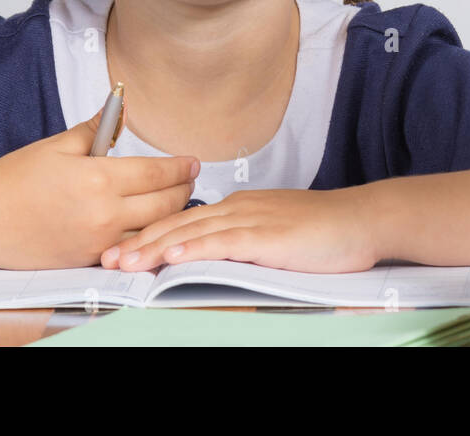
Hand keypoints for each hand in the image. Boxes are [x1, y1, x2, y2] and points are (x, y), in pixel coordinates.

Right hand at [0, 110, 199, 269]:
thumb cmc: (14, 180)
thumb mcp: (57, 145)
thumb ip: (95, 130)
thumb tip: (119, 110)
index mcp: (99, 179)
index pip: (157, 173)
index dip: (180, 168)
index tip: (192, 163)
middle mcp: (104, 214)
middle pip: (165, 204)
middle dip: (184, 191)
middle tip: (189, 180)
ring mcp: (99, 241)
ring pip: (153, 230)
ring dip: (170, 216)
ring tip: (175, 202)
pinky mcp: (89, 260)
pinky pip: (131, 249)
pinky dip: (145, 236)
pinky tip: (149, 225)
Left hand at [97, 187, 379, 273]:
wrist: (363, 220)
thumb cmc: (326, 233)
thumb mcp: (276, 235)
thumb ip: (245, 243)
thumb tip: (217, 259)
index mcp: (239, 208)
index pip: (184, 221)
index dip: (149, 235)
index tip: (121, 250)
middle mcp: (238, 209)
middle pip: (177, 225)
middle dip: (138, 242)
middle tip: (106, 258)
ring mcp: (251, 220)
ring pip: (191, 232)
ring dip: (154, 247)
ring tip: (125, 261)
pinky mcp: (266, 236)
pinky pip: (222, 242)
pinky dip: (193, 249)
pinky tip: (172, 256)